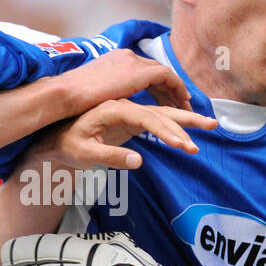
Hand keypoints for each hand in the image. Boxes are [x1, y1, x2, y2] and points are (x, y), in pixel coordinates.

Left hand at [34, 98, 215, 169]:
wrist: (55, 134)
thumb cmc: (67, 145)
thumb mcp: (83, 154)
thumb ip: (110, 157)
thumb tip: (138, 162)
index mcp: (114, 107)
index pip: (147, 117)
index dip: (166, 130)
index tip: (181, 144)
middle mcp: (124, 103)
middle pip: (160, 109)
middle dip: (185, 121)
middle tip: (208, 132)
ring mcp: (129, 108)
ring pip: (162, 110)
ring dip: (185, 118)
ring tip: (210, 125)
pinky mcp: (131, 115)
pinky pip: (157, 115)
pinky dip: (174, 120)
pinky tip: (188, 128)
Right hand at [57, 48, 192, 113]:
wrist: (64, 94)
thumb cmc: (70, 100)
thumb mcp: (92, 93)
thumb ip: (106, 94)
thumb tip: (108, 102)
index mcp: (115, 60)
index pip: (143, 70)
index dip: (157, 86)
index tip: (165, 99)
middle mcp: (126, 56)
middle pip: (157, 70)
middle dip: (170, 88)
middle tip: (183, 104)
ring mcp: (133, 62)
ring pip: (165, 74)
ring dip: (177, 91)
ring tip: (187, 107)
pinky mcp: (138, 72)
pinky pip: (167, 78)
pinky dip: (177, 89)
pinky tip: (183, 103)